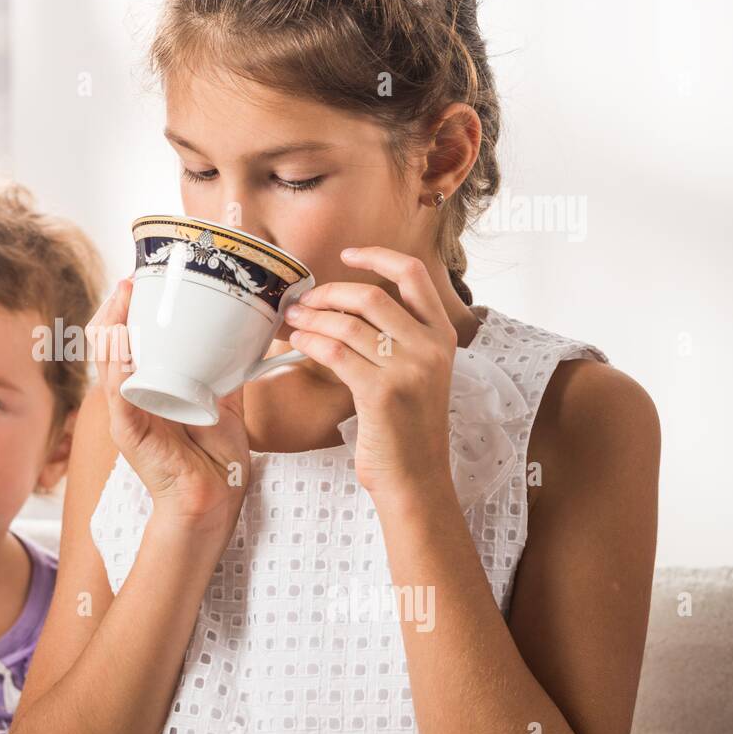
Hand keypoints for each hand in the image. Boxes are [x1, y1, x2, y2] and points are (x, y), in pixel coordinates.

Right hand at [88, 275, 250, 536]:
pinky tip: (122, 342)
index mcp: (146, 390)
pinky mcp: (128, 431)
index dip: (124, 313)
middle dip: (113, 311)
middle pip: (106, 346)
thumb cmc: (215, 459)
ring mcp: (125, 414)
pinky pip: (118, 392)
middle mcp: (129, 398)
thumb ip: (226, 375)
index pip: (123, 344)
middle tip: (129, 284)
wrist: (216, 499)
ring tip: (122, 300)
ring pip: (105, 362)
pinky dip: (117, 364)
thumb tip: (244, 342)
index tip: (139, 283)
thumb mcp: (224, 404)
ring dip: (111, 327)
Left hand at [282, 247, 457, 501]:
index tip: (347, 254)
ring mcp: (409, 369)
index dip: (377, 256)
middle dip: (328, 293)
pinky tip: (297, 342)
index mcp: (442, 335)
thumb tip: (341, 305)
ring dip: (312, 317)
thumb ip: (393, 338)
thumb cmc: (404, 428)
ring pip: (349, 323)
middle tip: (302, 301)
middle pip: (371, 295)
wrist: (415, 479)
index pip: (413, 274)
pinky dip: (310, 342)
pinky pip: (336, 352)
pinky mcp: (382, 392)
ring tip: (290, 320)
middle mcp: (431, 347)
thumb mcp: (414, 374)